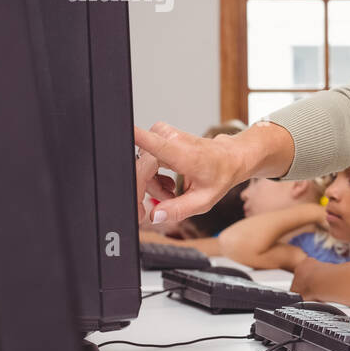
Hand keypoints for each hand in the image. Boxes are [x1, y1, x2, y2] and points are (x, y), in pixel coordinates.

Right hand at [134, 122, 249, 223]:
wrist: (231, 158)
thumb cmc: (221, 174)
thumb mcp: (204, 200)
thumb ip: (178, 210)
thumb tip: (154, 215)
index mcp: (184, 154)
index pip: (153, 143)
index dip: (135, 139)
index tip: (118, 135)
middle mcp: (172, 140)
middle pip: (141, 167)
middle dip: (143, 191)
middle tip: (151, 210)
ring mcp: (166, 136)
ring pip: (143, 166)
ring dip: (153, 186)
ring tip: (171, 194)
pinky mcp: (161, 138)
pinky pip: (146, 161)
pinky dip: (154, 177)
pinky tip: (168, 184)